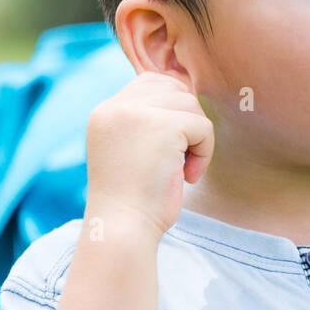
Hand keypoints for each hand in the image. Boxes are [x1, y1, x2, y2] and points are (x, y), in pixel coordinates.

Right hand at [84, 72, 214, 237]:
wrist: (124, 228)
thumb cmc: (134, 198)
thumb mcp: (130, 148)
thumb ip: (147, 120)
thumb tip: (187, 94)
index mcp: (105, 111)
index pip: (152, 82)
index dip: (172, 109)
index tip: (172, 145)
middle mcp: (115, 107)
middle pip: (175, 89)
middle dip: (187, 122)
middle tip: (178, 158)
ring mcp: (136, 114)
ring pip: (191, 105)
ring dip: (197, 139)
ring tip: (181, 169)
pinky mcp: (162, 126)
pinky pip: (203, 126)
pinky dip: (205, 152)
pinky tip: (187, 176)